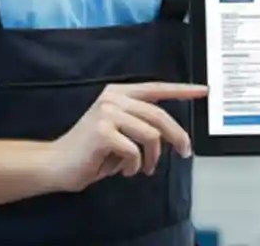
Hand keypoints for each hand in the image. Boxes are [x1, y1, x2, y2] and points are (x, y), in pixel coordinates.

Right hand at [48, 82, 207, 192]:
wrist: (56, 164)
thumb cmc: (90, 152)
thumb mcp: (118, 131)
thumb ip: (140, 124)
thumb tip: (172, 134)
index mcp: (118, 94)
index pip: (156, 88)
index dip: (182, 89)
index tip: (203, 91)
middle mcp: (112, 99)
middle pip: (159, 116)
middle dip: (177, 137)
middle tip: (185, 152)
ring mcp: (106, 114)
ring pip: (151, 135)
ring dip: (152, 158)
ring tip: (143, 168)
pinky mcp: (102, 132)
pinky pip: (134, 152)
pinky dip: (134, 166)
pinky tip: (122, 170)